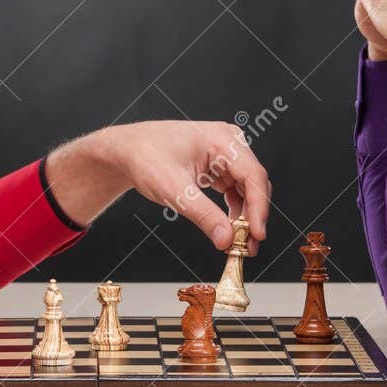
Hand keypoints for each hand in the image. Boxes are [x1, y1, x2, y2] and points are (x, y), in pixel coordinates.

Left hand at [45, 121, 270, 251]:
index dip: (259, 208)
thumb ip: (203, 215)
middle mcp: (228, 143)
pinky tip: (231, 230)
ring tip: (240, 244)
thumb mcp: (174, 190)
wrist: (127, 151)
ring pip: (247, 190)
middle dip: (253, 216)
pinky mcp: (219, 167)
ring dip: (246, 217)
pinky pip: (235, 191)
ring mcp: (225, 154)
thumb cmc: (145, 157)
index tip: (257, 235)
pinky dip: (235, 212)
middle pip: (254, 183)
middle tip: (248, 247)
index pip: (253, 176)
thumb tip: (226, 239)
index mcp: (222, 139)